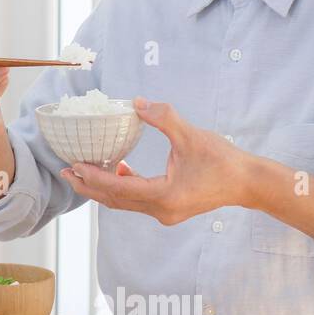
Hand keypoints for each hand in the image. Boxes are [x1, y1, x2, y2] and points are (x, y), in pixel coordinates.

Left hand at [61, 97, 250, 224]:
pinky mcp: (169, 209)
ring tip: (82, 171)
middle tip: (65, 172)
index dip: (93, 177)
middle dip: (88, 186)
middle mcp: (160, 210)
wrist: (248, 183)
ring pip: (123, 203)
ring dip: (102, 188)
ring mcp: (164, 213)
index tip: (73, 166)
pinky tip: (119, 169)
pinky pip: (136, 201)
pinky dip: (122, 188)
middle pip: (114, 201)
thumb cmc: (223, 160)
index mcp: (163, 196)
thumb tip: (139, 102)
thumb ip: (164, 118)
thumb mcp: (192, 135)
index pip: (118, 189)